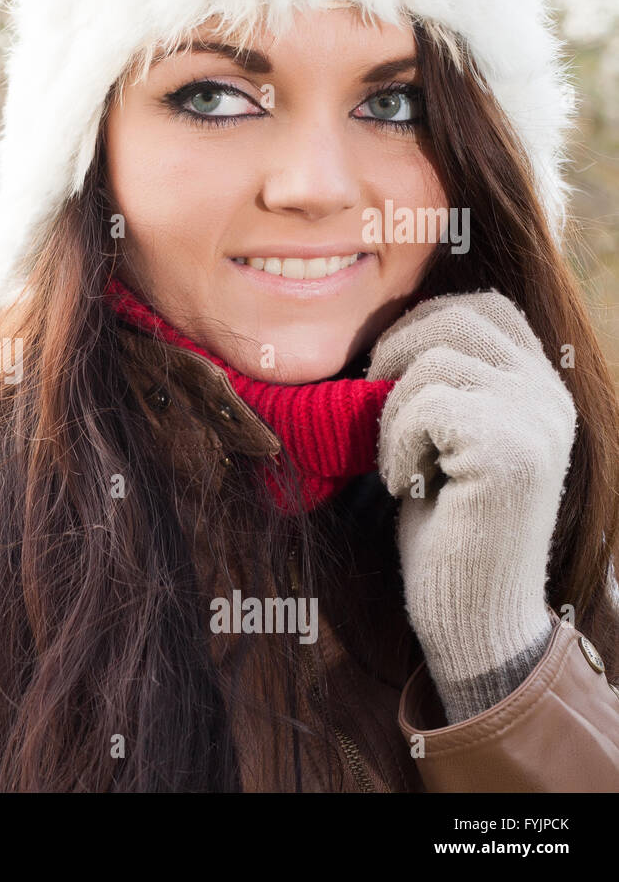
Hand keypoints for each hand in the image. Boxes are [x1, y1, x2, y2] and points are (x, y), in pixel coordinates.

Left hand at [366, 290, 575, 721]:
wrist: (475, 616)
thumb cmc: (446, 530)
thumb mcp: (445, 442)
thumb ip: (439, 385)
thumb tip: (382, 335)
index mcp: (539, 388)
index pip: (482, 309)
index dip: (420, 325)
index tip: (385, 374)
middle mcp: (549, 396)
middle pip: (458, 317)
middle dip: (396, 352)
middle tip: (375, 410)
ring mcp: (536, 422)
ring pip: (436, 360)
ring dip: (392, 411)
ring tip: (400, 465)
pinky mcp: (510, 452)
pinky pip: (426, 404)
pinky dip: (396, 442)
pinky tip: (403, 485)